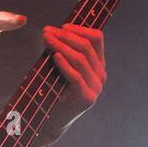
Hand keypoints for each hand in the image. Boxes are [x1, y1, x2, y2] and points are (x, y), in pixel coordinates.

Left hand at [38, 23, 105, 141]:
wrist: (52, 121)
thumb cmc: (53, 91)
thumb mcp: (61, 67)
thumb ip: (63, 52)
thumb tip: (53, 31)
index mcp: (98, 65)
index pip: (97, 39)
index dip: (80, 29)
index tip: (62, 26)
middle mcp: (100, 75)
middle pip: (87, 47)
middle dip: (66, 36)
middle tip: (47, 31)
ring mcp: (95, 88)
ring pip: (81, 59)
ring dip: (61, 46)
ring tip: (47, 39)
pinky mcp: (86, 98)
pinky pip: (76, 76)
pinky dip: (65, 64)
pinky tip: (55, 56)